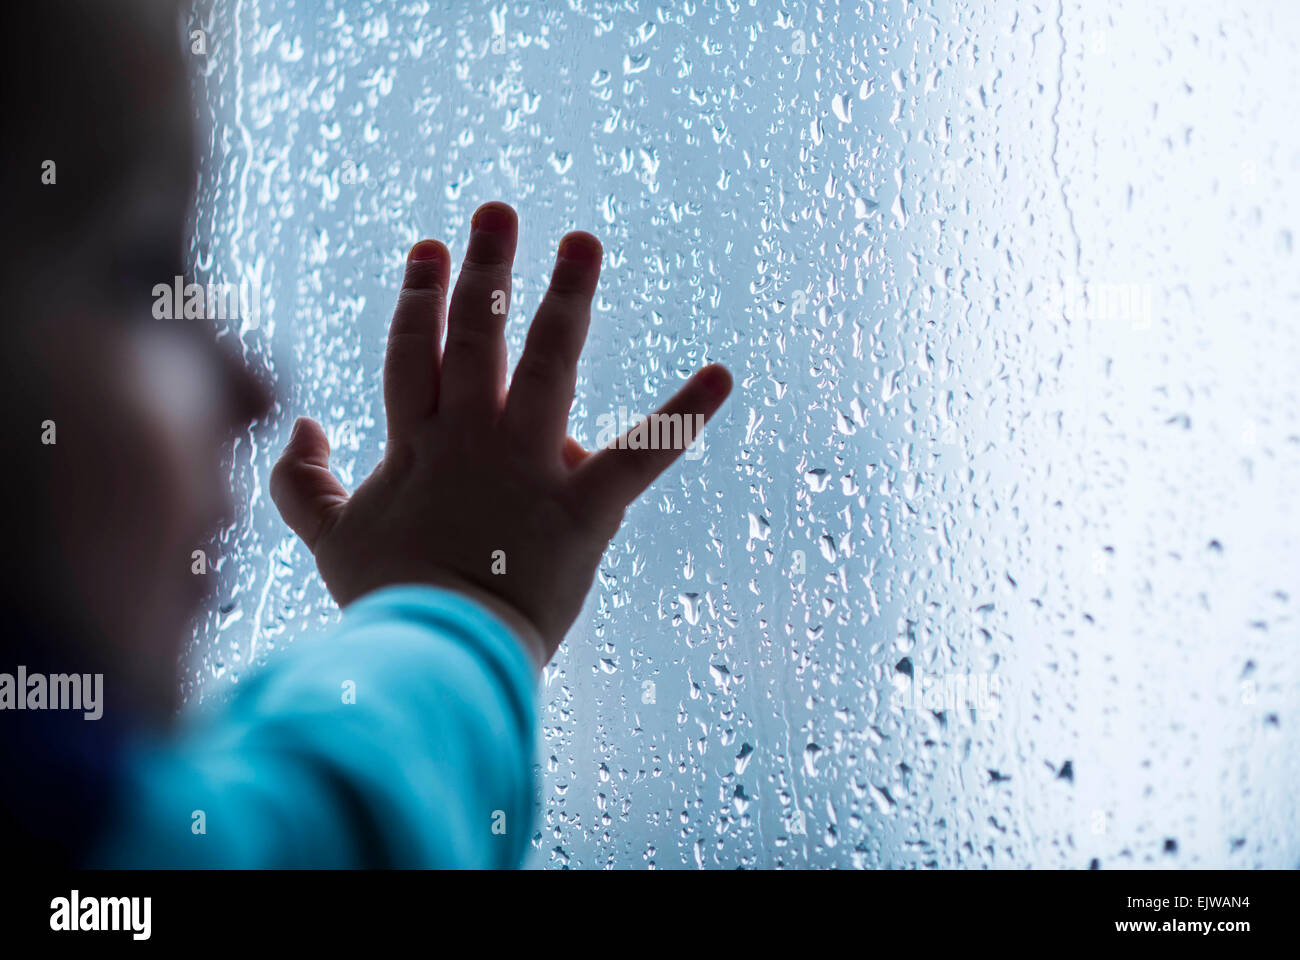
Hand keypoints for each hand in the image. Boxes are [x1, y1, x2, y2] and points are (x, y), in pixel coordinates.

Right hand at [270, 202, 731, 666]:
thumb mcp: (330, 539)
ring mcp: (528, 465)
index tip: (429, 246)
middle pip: (478, 335)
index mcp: (418, 442)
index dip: (420, 296)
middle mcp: (472, 437)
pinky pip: (641, 453)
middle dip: (488, 268)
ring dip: (566, 299)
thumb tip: (302, 428)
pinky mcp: (583, 506)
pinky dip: (684, 415)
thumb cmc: (389, 600)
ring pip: (548, 364)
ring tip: (582, 243)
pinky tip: (722, 374)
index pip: (416, 351)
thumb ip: (301, 484)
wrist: (438, 654)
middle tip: (501, 210)